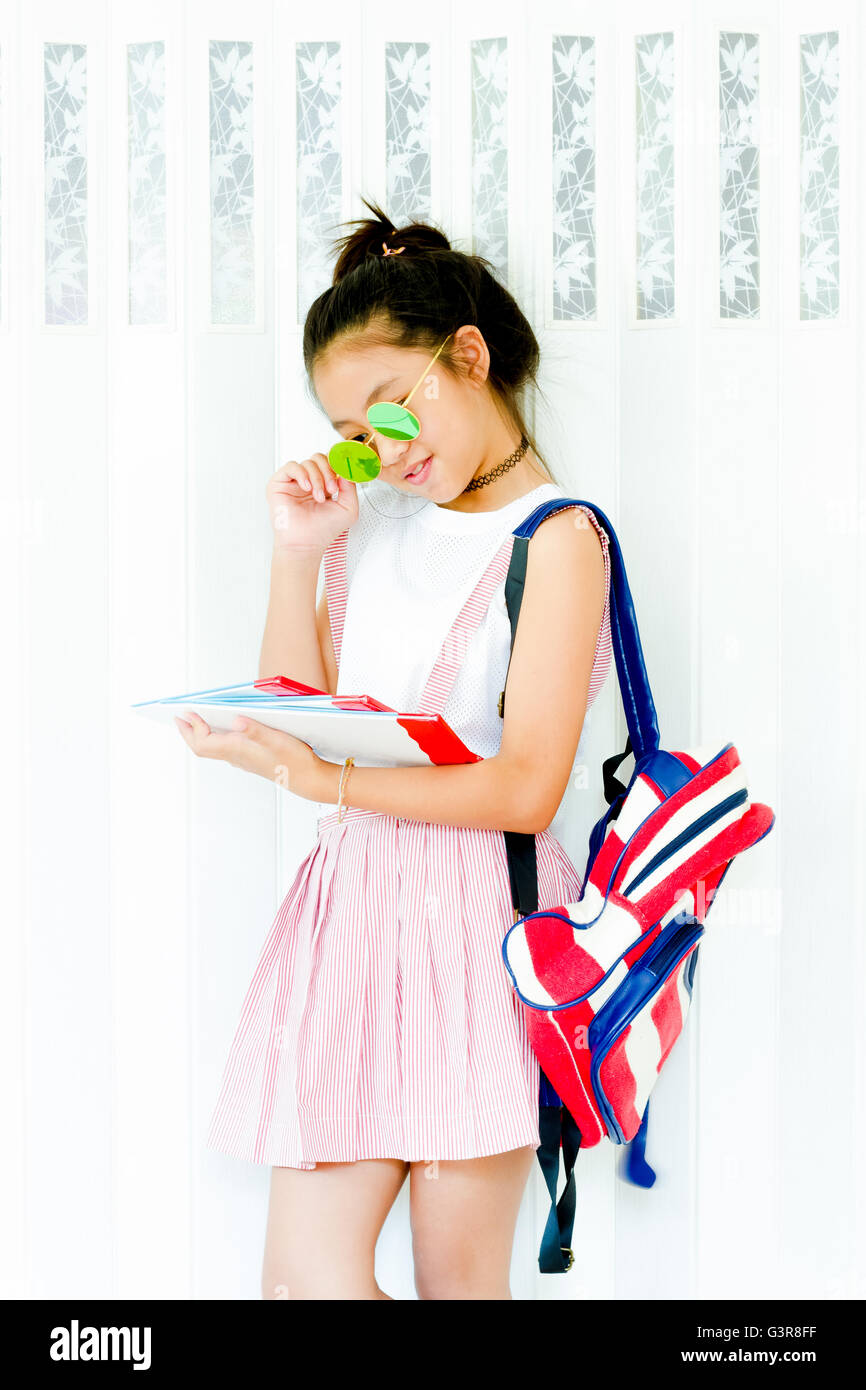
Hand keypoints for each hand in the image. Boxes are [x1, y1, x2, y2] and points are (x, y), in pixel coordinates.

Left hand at [174, 711, 328, 799]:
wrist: (308, 779)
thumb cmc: (294, 759)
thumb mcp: (277, 739)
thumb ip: (255, 730)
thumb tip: (236, 721)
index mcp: (237, 750)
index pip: (203, 742)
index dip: (191, 728)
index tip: (185, 712)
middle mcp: (236, 757)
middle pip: (202, 747)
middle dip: (189, 733)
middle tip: (179, 718)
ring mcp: (242, 760)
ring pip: (213, 749)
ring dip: (201, 735)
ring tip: (196, 722)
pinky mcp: (250, 759)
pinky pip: (224, 749)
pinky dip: (216, 738)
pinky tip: (222, 730)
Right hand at [266, 452, 358, 554]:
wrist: (306, 544)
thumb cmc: (323, 531)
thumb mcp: (349, 509)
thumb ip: (351, 487)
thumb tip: (346, 469)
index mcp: (325, 485)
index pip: (331, 462)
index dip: (339, 463)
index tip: (345, 469)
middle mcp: (310, 481)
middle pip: (320, 458)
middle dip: (329, 471)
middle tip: (332, 488)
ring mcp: (295, 482)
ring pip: (308, 462)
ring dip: (317, 478)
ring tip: (319, 496)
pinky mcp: (280, 484)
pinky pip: (291, 466)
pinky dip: (302, 474)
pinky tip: (306, 487)